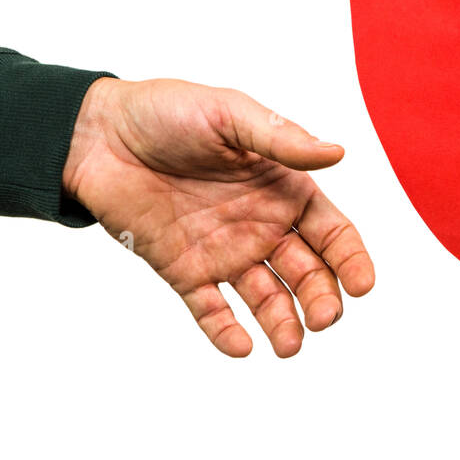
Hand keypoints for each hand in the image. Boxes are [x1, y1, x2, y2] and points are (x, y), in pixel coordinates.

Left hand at [62, 77, 374, 356]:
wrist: (97, 134)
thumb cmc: (168, 111)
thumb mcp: (230, 114)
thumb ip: (282, 140)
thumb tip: (337, 153)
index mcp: (284, 189)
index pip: (333, 233)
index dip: (352, 260)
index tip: (363, 285)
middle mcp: (263, 226)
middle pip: (308, 274)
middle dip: (322, 299)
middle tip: (324, 319)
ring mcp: (225, 252)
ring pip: (267, 299)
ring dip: (283, 324)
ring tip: (289, 345)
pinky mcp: (184, 270)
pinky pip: (211, 310)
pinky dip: (226, 332)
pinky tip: (242, 348)